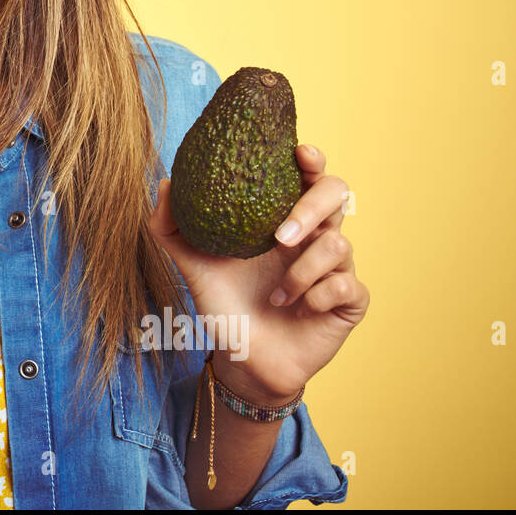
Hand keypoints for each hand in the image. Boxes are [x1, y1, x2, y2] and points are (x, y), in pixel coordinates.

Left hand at [147, 144, 368, 405]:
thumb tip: (166, 184)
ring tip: (276, 295)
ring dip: (301, 271)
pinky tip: (299, 310)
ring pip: (339, 244)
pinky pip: (348, 286)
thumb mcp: (192, 265)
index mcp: (282, 219)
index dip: (311, 160)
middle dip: (311, 208)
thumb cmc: (224, 305)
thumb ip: (172, 227)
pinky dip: (319, 297)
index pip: (307, 176)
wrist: (242, 360)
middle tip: (280, 236)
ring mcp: (335, 268)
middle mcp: (312, 237)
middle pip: (337, 194)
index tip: (299, 154)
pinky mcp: (348, 301)